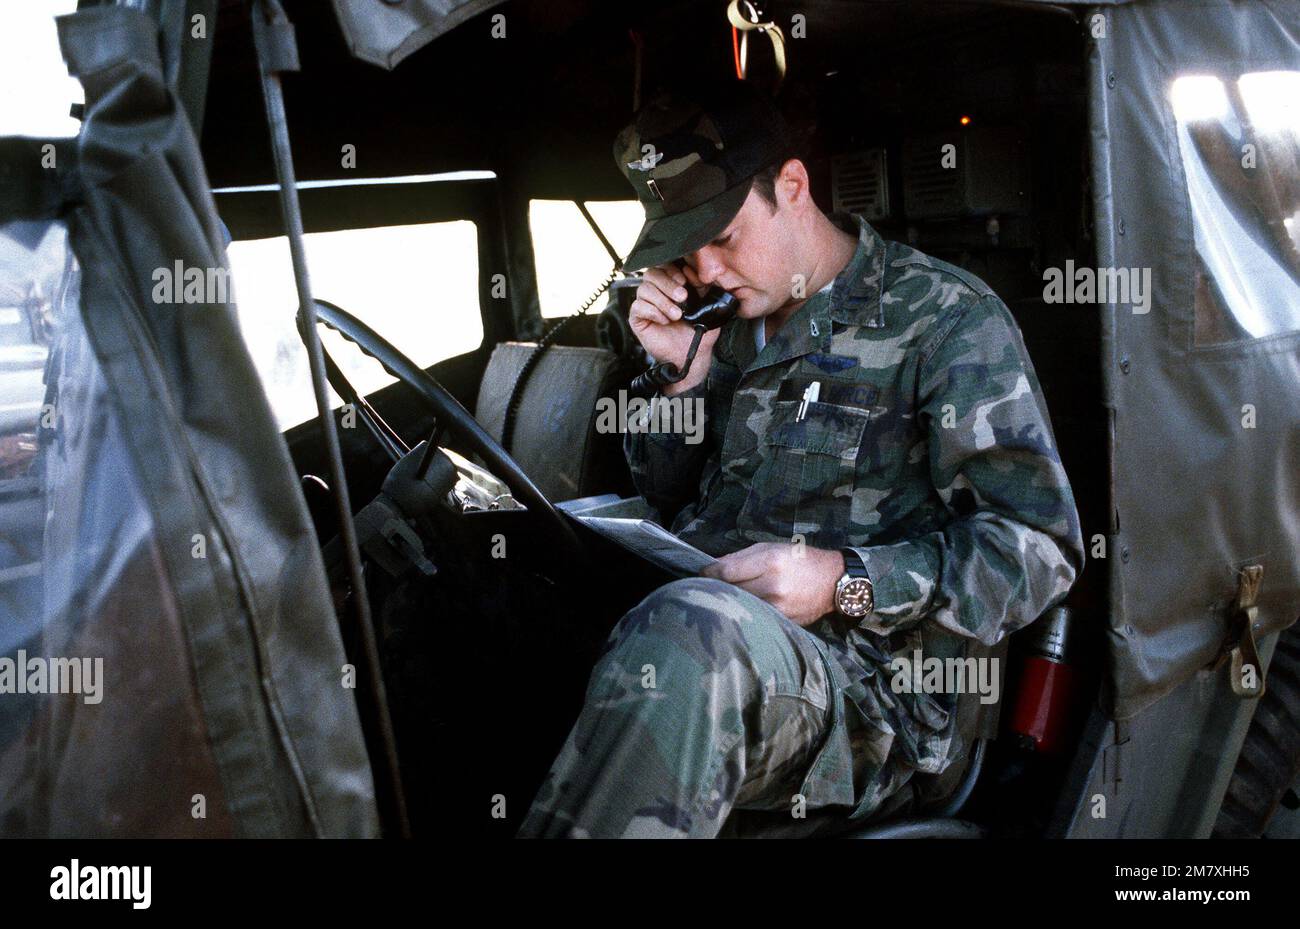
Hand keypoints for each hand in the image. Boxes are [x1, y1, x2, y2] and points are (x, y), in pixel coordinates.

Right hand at [628, 262, 722, 395]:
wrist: (692, 353)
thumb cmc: (699, 329)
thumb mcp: (707, 304)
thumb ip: (702, 285)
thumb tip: (691, 270)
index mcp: (672, 283)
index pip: (664, 264)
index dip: (672, 269)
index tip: (684, 280)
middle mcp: (656, 291)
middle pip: (651, 273)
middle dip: (668, 284)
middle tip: (682, 297)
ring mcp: (645, 303)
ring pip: (644, 289)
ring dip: (663, 301)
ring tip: (676, 315)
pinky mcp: (637, 318)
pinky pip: (638, 306)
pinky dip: (653, 312)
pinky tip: (665, 321)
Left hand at [700, 543, 844, 626]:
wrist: (833, 581)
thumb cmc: (800, 560)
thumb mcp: (771, 547)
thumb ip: (740, 557)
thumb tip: (712, 567)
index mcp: (770, 561)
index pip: (725, 571)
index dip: (708, 573)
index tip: (702, 573)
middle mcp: (773, 586)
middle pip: (730, 591)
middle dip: (717, 588)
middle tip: (710, 586)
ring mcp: (778, 607)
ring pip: (740, 607)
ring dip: (731, 602)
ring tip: (728, 596)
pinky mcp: (783, 622)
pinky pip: (755, 618)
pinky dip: (747, 613)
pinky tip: (746, 608)